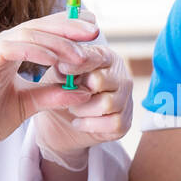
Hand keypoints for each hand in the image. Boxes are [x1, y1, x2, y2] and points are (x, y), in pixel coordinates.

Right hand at [0, 10, 106, 172]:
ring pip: (27, 34)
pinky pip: (10, 48)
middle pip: (37, 26)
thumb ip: (52, 95)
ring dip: (57, 44)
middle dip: (68, 27)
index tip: (93, 30)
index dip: (66, 26)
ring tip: (80, 57)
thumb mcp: (28, 105)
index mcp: (6, 51)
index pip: (40, 30)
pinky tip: (55, 61)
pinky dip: (35, 52)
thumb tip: (84, 91)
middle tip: (95, 32)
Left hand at [32, 7, 132, 160]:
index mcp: (105, 58)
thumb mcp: (55, 72)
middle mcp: (120, 76)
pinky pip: (112, 123)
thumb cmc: (59, 90)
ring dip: (82, 109)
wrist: (59, 123)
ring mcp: (126, 100)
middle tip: (66, 94)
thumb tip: (62, 58)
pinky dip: (89, 124)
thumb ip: (61, 60)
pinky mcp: (124, 122)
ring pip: (106, 104)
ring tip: (71, 108)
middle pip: (100, 80)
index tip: (61, 68)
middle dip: (78, 90)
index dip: (79, 62)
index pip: (97, 55)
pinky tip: (78, 122)